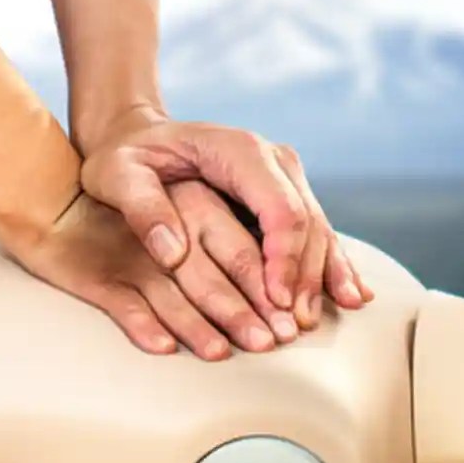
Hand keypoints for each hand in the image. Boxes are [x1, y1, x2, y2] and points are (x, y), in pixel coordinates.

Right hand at [19, 187, 282, 359]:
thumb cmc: (136, 211)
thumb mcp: (187, 212)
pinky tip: (163, 347)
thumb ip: (233, 240)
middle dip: (243, 308)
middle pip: (210, 272)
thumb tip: (285, 284)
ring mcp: (130, 256)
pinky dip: (141, 324)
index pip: (240, 245)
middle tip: (271, 341)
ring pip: (170, 292)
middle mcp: (165, 230)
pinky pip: (120, 303)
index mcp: (195, 206)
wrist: (58, 204)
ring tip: (222, 352)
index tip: (292, 315)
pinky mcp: (96, 277)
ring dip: (198, 324)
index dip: (268, 280)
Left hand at [77, 106, 373, 319]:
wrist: (137, 136)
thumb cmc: (124, 157)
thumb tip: (173, 255)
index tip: (275, 301)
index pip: (279, 208)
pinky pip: (315, 231)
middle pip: (306, 221)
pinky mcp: (285, 193)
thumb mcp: (116, 174)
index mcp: (238, 150)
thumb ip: (141, 208)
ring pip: (318, 227)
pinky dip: (330, 265)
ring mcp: (284, 176)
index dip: (283, 258)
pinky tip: (347, 296)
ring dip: (322, 276)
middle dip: (304, 276)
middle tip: (296, 327)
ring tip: (317, 321)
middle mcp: (272, 159)